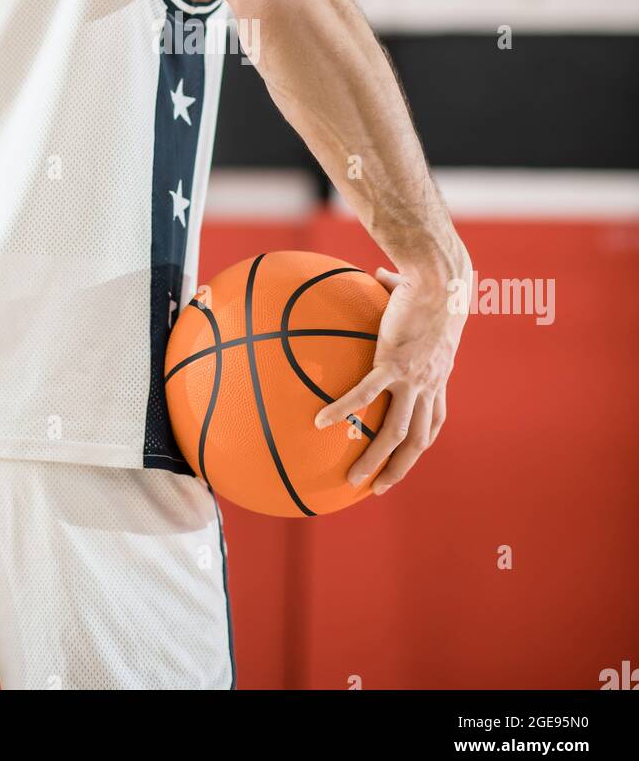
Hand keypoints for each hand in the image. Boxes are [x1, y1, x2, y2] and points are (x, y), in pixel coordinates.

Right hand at [314, 258, 469, 494]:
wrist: (439, 279)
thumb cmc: (430, 281)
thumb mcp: (419, 298)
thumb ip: (399, 291)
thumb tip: (380, 272)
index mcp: (436, 375)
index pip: (435, 419)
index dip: (422, 440)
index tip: (408, 456)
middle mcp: (428, 384)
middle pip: (417, 440)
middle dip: (400, 468)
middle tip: (378, 487)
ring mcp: (412, 378)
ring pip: (395, 432)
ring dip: (375, 459)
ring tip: (352, 476)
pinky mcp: (393, 364)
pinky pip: (364, 395)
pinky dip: (343, 411)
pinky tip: (321, 421)